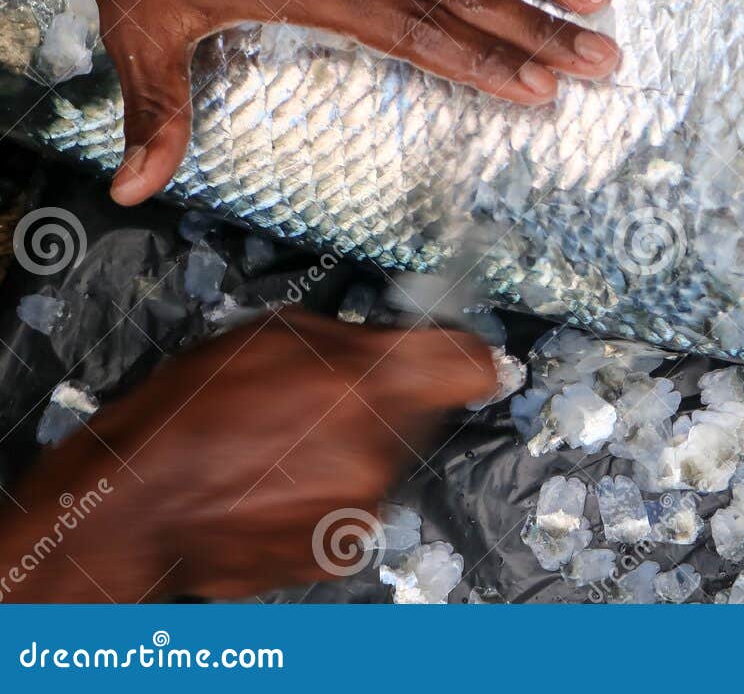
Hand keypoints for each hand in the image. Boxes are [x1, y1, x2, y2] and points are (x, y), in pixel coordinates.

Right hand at [0, 311, 495, 601]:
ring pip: (389, 461)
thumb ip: (355, 336)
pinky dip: (331, 493)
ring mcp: (362, 505)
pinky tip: (281, 481)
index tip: (464, 355)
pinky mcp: (342, 547)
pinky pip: (358, 506)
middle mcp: (377, 449)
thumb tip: (404, 340)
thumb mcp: (271, 333)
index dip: (469, 356)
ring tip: (289, 444)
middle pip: (429, 413)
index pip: (475, 365)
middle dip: (393, 401)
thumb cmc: (186, 414)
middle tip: (332, 398)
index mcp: (368, 383)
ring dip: (357, 449)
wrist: (130, 508)